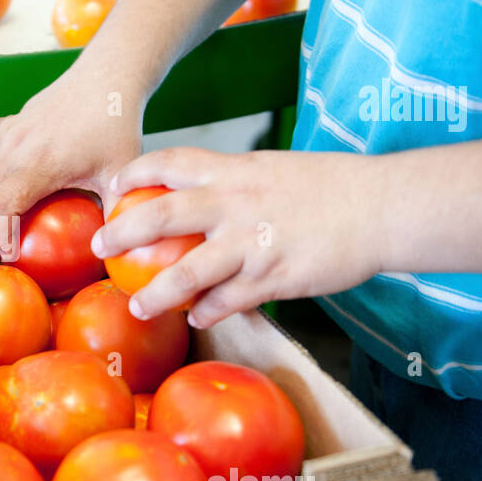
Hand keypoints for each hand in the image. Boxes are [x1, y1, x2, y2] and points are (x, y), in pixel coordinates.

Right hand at [0, 68, 142, 255]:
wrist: (105, 80)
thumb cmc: (115, 127)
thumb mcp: (122, 172)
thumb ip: (118, 212)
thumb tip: (111, 251)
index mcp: (43, 163)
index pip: (3, 205)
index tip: (9, 255)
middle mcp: (16, 147)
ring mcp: (7, 132)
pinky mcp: (4, 123)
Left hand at [91, 147, 384, 327]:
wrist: (383, 207)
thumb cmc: (330, 187)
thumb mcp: (273, 169)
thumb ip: (233, 183)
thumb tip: (197, 199)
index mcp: (235, 170)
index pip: (169, 162)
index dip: (133, 173)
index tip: (111, 187)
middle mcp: (236, 203)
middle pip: (162, 215)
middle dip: (122, 234)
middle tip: (99, 250)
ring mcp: (254, 242)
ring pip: (189, 272)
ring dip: (157, 293)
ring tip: (138, 308)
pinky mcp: (275, 277)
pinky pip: (229, 300)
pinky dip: (208, 311)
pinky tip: (196, 318)